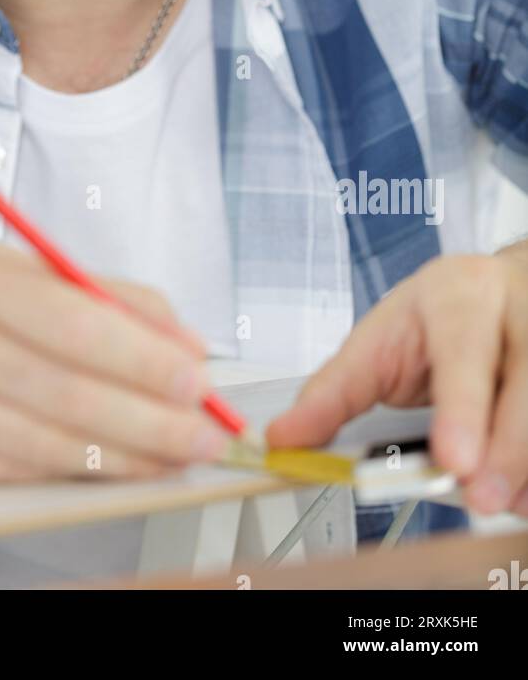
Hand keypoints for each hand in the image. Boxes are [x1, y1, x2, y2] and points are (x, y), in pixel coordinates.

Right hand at [0, 243, 229, 481]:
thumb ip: (113, 298)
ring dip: (131, 455)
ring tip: (179, 454)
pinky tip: (127, 467)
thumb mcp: (31, 273)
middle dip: (152, 419)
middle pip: (70, 392)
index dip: (144, 358)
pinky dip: (87, 473)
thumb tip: (188, 344)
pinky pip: (25, 471)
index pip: (77, 323)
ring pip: (54, 442)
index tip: (200, 379)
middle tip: (206, 433)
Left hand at [265, 248, 527, 516]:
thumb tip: (284, 439)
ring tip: (500, 498)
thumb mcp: (379, 338)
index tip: (454, 461)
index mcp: (459, 298)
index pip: (464, 351)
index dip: (463, 409)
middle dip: (506, 449)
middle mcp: (517, 313)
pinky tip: (521, 488)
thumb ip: (335, 392)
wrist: (495, 289)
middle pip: (526, 381)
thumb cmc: (437, 318)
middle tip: (478, 497)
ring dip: (525, 466)